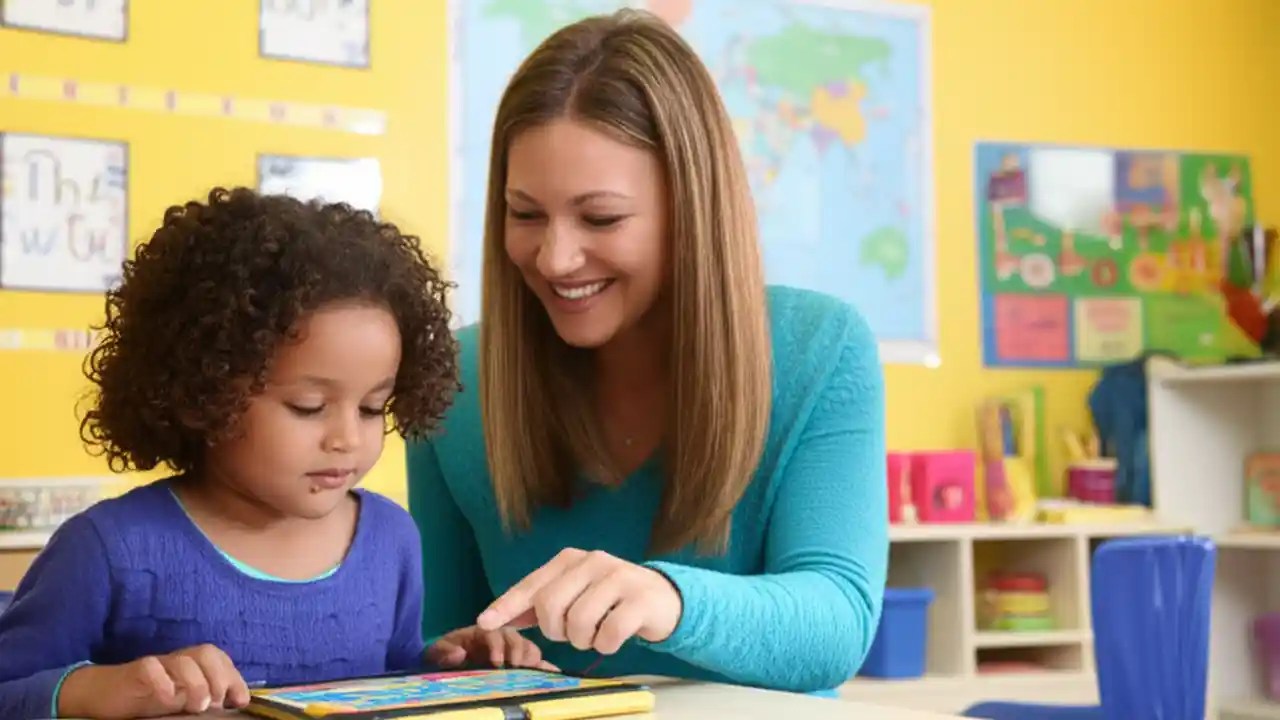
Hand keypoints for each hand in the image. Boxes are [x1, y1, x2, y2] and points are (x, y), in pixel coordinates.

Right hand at [58, 644, 249, 718]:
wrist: (102, 695)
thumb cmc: (146, 700)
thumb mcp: (181, 701)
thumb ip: (204, 698)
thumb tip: (234, 703)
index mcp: (191, 665)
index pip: (218, 658)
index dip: (233, 676)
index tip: (240, 700)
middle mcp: (176, 661)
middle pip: (206, 653)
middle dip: (220, 676)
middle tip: (217, 701)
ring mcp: (156, 665)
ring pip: (183, 660)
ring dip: (197, 683)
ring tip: (198, 706)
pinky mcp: (134, 673)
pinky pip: (150, 668)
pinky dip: (163, 683)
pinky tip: (167, 699)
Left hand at [426, 626, 558, 670]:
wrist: (446, 668)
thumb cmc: (443, 657)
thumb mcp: (436, 653)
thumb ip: (443, 651)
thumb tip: (459, 654)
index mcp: (481, 632)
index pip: (494, 632)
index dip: (498, 646)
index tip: (497, 663)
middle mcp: (500, 638)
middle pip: (516, 638)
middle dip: (519, 651)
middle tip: (516, 668)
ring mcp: (511, 651)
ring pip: (529, 648)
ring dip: (532, 658)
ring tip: (531, 673)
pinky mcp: (519, 664)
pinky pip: (536, 662)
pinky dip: (545, 667)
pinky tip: (554, 674)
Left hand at [476, 548, 682, 654]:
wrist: (662, 597)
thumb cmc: (610, 598)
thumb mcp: (574, 593)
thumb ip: (540, 603)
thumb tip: (498, 617)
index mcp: (571, 559)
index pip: (532, 585)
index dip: (506, 605)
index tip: (485, 622)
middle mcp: (592, 561)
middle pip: (550, 605)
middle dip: (556, 630)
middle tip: (572, 633)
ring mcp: (618, 578)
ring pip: (578, 622)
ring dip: (583, 640)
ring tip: (595, 634)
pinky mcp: (639, 599)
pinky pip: (608, 633)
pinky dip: (605, 645)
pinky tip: (613, 638)